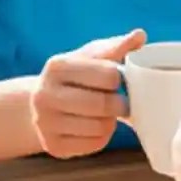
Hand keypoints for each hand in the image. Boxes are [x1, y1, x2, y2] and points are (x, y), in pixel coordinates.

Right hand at [30, 30, 145, 159]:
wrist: (40, 104)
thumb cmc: (74, 77)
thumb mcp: (90, 57)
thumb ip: (115, 47)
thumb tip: (140, 35)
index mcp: (57, 66)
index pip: (108, 74)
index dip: (119, 79)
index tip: (117, 82)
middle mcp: (45, 94)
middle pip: (103, 104)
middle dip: (120, 104)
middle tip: (121, 103)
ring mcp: (45, 122)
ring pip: (100, 127)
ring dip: (111, 121)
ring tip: (107, 114)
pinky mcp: (52, 145)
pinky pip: (94, 144)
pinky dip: (102, 137)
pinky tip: (95, 127)